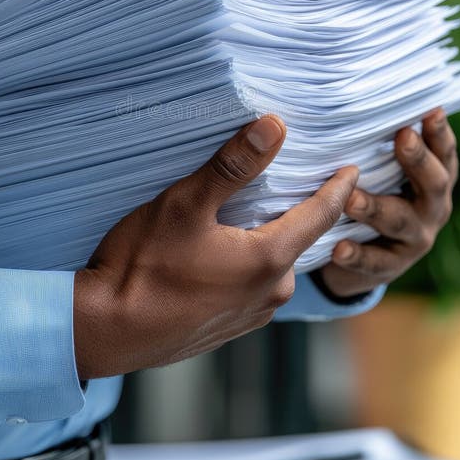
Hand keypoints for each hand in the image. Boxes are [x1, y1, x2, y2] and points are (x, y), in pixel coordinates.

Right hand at [74, 116, 357, 379]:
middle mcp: (269, 293)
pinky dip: (252, 265)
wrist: (105, 333)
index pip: (320, 216)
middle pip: (298, 242)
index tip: (353, 170)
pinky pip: (255, 288)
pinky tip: (228, 254)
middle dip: (303, 213)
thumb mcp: (186, 204)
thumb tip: (275, 126)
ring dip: (272, 241)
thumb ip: (233, 166)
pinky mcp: (229, 329)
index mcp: (268, 260)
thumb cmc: (142, 266)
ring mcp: (250, 316)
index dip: (338, 189)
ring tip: (259, 216)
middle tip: (303, 185)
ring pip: (275, 267)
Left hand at [319, 109, 457, 297]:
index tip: (429, 111)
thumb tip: (349, 98)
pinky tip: (337, 246)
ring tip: (350, 199)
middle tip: (403, 137)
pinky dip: (356, 254)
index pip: (443, 153)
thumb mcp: (378, 170)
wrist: (356, 260)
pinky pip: (375, 262)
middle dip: (417, 160)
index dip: (439, 134)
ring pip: (400, 222)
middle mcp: (431, 208)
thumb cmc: (368, 195)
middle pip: (433, 183)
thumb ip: (374, 145)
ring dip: (375, 208)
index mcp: (432, 180)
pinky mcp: (389, 268)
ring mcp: (414, 239)